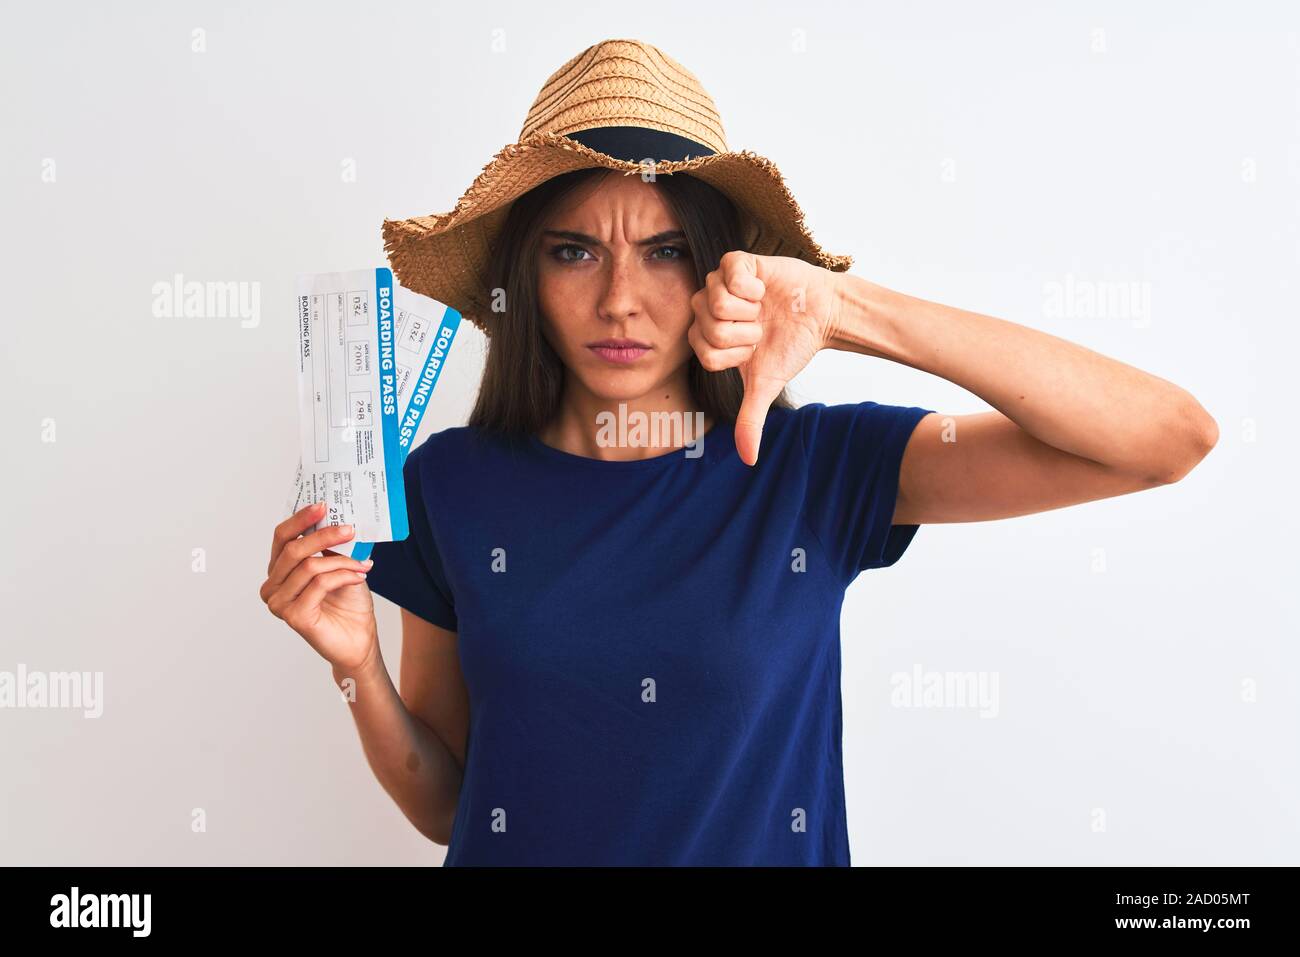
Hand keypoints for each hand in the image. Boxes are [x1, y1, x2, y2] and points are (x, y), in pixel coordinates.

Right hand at [260, 501, 378, 671]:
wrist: (359, 641)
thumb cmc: (347, 604)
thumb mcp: (341, 566)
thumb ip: (331, 546)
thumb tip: (337, 519)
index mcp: (279, 571)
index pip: (282, 538)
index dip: (300, 519)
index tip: (322, 505)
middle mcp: (273, 586)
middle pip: (293, 550)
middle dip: (324, 535)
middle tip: (349, 529)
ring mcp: (279, 603)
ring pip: (309, 566)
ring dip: (341, 561)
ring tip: (362, 564)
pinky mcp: (293, 616)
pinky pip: (319, 584)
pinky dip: (343, 576)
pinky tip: (359, 577)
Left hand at [688, 251, 841, 464]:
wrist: (821, 315)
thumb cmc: (790, 347)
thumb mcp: (766, 386)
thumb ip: (751, 420)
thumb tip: (749, 460)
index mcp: (706, 337)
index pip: (704, 352)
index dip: (735, 354)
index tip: (754, 348)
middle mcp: (706, 309)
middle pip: (709, 329)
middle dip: (744, 334)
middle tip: (760, 327)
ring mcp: (718, 283)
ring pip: (715, 302)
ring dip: (749, 311)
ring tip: (762, 308)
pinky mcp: (735, 261)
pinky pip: (729, 275)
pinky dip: (752, 287)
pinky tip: (762, 289)